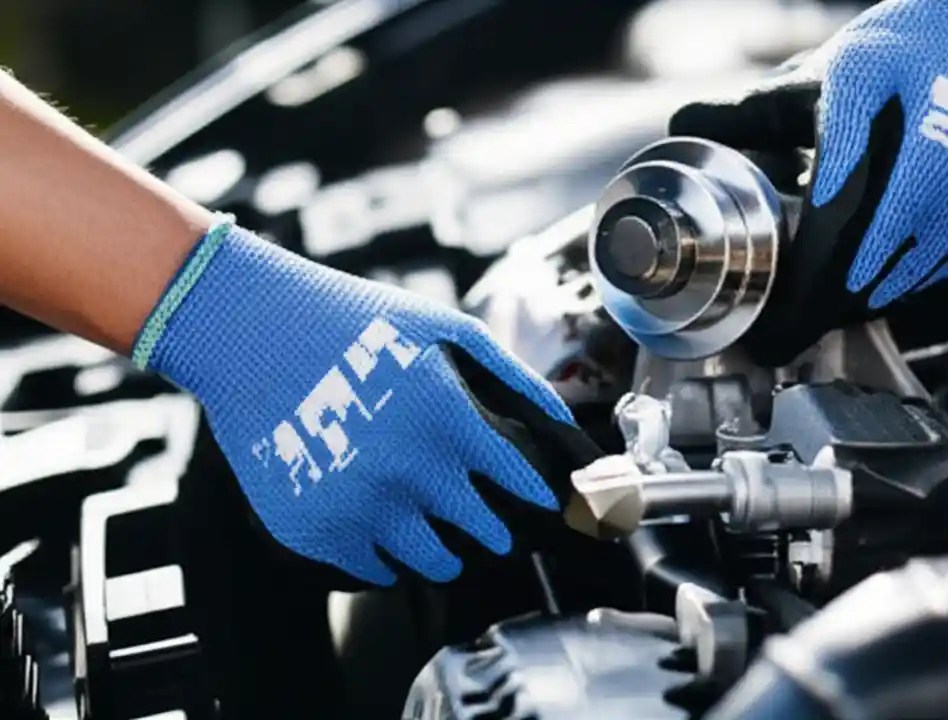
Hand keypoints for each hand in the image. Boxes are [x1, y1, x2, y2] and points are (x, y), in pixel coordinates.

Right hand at [134, 222, 598, 584]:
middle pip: (484, 532)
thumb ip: (511, 375)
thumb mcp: (444, 328)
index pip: (518, 482)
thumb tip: (562, 421)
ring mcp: (360, 504)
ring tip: (443, 538)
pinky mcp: (316, 529)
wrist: (249, 331)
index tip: (539, 500)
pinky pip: (375, 569)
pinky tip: (385, 529)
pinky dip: (387, 556)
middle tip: (490, 524)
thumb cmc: (356, 321)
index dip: (534, 494)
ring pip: (433, 561)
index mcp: (447, 418)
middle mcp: (408, 469)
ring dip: (446, 552)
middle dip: (494, 529)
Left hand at [671, 0, 947, 309]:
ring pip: (898, 287)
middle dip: (816, 312)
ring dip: (854, 299)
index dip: (796, 300)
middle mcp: (940, 181)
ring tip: (818, 295)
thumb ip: (754, 111)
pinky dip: (896, 281)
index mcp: (889, 143)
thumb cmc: (912, 46)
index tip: (765, 337)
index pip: (831, 244)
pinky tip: (871, 265)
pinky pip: (934, 278)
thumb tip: (683, 129)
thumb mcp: (830, 69)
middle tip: (781, 330)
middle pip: (862, 281)